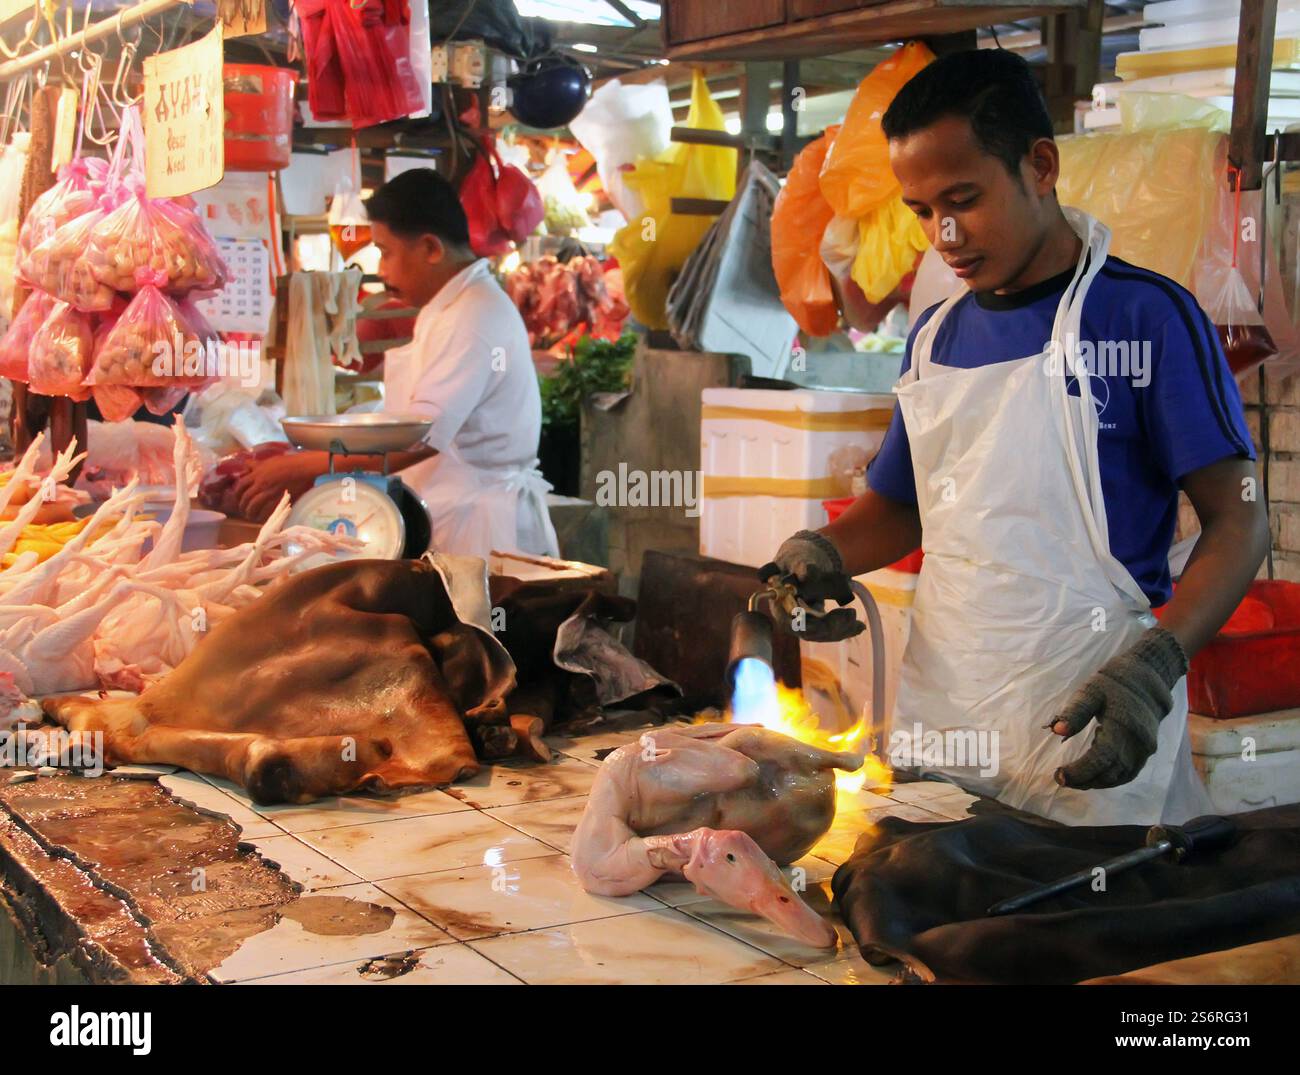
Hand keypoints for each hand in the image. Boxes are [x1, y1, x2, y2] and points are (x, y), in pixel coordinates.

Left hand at [232, 450, 325, 522]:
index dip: (237, 493)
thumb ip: (256, 464)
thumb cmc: (287, 462)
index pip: (241, 484)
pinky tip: (260, 517)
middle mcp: (260, 482)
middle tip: (242, 509)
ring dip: (250, 511)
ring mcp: (269, 490)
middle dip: (242, 505)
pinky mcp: (278, 496)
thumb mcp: (268, 461)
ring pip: (254, 504)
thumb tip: (246, 464)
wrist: (300, 466)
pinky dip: (261, 514)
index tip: (237, 497)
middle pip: (246, 496)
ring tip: (249, 516)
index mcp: (257, 473)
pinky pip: (266, 508)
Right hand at [758, 530, 862, 642]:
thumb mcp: (798, 560)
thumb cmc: (797, 559)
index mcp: (778, 603)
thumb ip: (801, 567)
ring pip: (821, 634)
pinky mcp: (815, 623)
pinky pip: (829, 630)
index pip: (790, 623)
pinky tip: (859, 627)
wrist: (804, 561)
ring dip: (841, 630)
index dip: (807, 626)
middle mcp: (788, 617)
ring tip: (858, 622)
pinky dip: (844, 629)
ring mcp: (802, 621)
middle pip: (808, 631)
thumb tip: (806, 573)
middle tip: (851, 614)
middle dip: (831, 627)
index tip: (827, 623)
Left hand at [1048, 627, 1188, 789]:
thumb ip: (1075, 712)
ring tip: (1071, 780)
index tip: (1059, 774)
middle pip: (1110, 773)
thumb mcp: (1091, 691)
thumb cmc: (1114, 684)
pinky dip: (1109, 779)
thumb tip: (1056, 731)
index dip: (1080, 771)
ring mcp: (1145, 750)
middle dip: (1084, 780)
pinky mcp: (1146, 753)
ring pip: (1120, 777)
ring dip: (1095, 782)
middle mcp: (1138, 744)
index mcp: (1123, 728)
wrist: (1147, 680)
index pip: (1101, 758)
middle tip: (1060, 779)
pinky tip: (1091, 777)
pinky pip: (1128, 774)